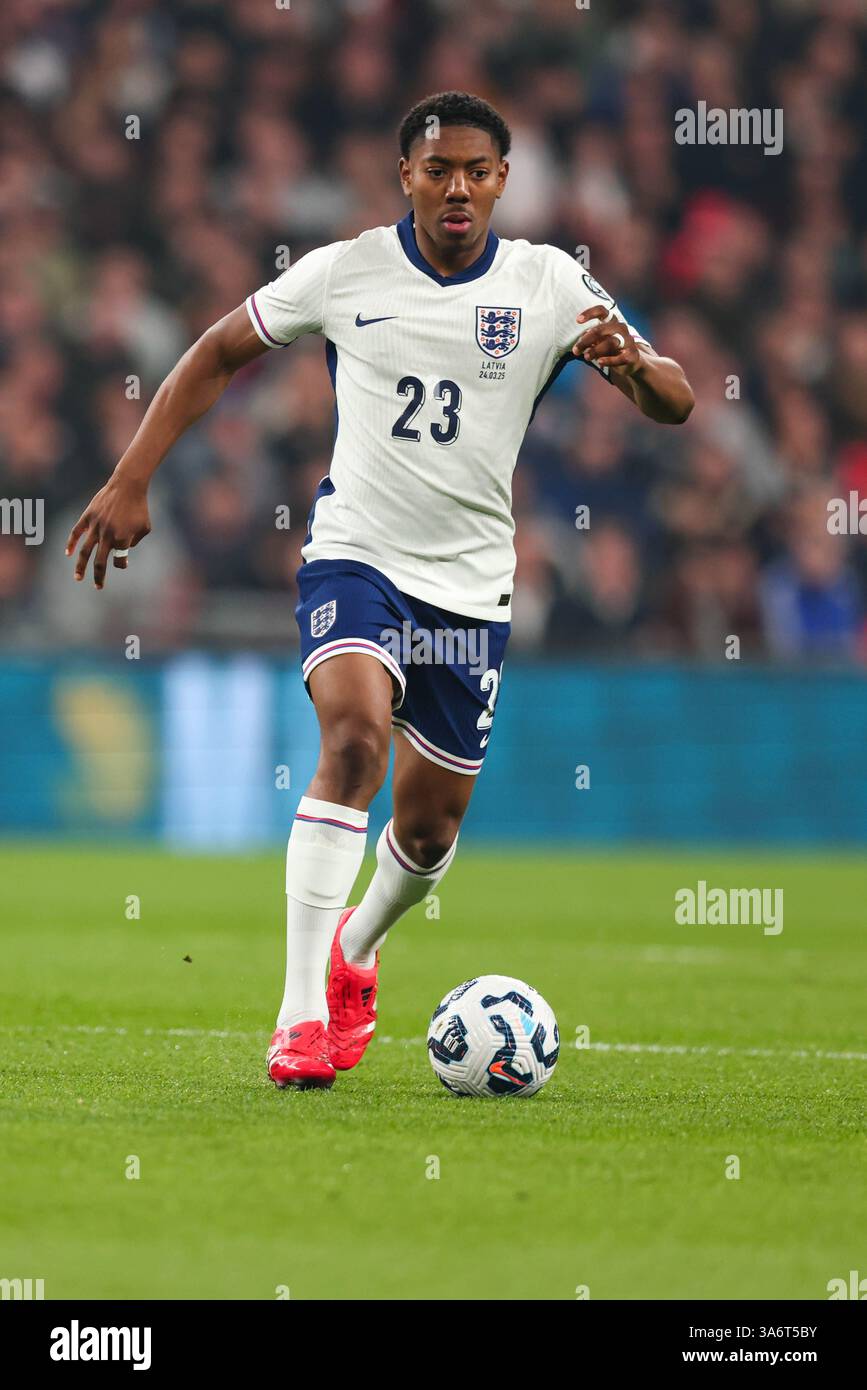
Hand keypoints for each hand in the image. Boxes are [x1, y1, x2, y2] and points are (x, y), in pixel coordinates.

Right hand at [65, 474, 150, 588]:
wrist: (128, 485)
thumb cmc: (139, 507)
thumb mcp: (145, 527)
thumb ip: (135, 542)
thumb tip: (124, 549)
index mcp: (122, 540)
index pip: (119, 560)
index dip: (121, 563)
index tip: (122, 561)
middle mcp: (107, 536)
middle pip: (100, 562)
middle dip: (99, 577)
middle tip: (98, 587)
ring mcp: (96, 527)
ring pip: (85, 551)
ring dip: (80, 566)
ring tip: (78, 578)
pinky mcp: (88, 517)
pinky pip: (76, 532)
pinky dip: (71, 543)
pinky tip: (67, 553)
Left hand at [572, 304, 640, 373]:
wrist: (631, 360)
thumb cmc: (610, 348)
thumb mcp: (599, 341)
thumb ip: (590, 339)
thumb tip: (580, 340)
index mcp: (612, 322)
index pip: (602, 311)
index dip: (590, 313)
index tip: (578, 320)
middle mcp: (621, 328)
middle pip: (601, 330)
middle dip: (586, 340)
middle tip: (575, 350)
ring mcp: (628, 341)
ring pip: (611, 342)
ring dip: (596, 350)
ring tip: (586, 357)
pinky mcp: (632, 354)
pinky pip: (621, 357)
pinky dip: (609, 360)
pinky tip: (599, 362)